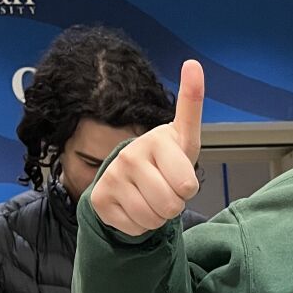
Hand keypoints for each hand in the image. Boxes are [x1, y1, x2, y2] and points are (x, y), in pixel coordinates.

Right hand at [90, 59, 204, 236]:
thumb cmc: (166, 158)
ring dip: (158, 217)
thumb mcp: (184, 136)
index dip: (189, 188)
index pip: (187, 185)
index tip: (180, 175)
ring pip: (152, 219)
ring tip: (152, 198)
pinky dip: (141, 226)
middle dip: (174, 204)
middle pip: (171, 205)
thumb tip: (193, 63)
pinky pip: (135, 228)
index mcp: (155, 140)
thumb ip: (191, 104)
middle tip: (166, 190)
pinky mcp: (99, 200)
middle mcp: (129, 155)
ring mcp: (111, 178)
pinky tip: (135, 207)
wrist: (131, 176)